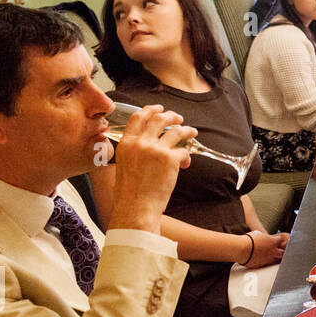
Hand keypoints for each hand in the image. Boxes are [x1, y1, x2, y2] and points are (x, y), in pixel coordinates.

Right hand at [109, 106, 195, 234]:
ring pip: (176, 131)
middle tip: (178, 118)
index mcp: (126, 143)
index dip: (150, 110)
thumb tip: (149, 142)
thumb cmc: (130, 192)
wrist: (136, 208)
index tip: (159, 109)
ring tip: (192, 132)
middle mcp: (140, 143)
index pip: (138, 117)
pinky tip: (186, 163)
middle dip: (171, 116)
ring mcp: (156, 149)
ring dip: (186, 130)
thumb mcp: (124, 165)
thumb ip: (134, 150)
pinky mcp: (170, 159)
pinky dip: (187, 156)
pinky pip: (184, 151)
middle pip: (159, 118)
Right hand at [244, 230, 286, 267]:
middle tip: (277, 250)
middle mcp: (272, 251)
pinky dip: (265, 263)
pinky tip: (262, 261)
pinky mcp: (261, 265)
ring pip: (276, 261)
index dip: (278, 239)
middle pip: (283, 252)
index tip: (276, 240)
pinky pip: (266, 265)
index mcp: (273, 242)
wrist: (241, 249)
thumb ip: (263, 236)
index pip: (280, 240)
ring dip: (274, 258)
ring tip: (271, 257)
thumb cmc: (248, 239)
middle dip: (281, 251)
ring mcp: (268, 259)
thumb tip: (263, 236)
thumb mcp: (257, 234)